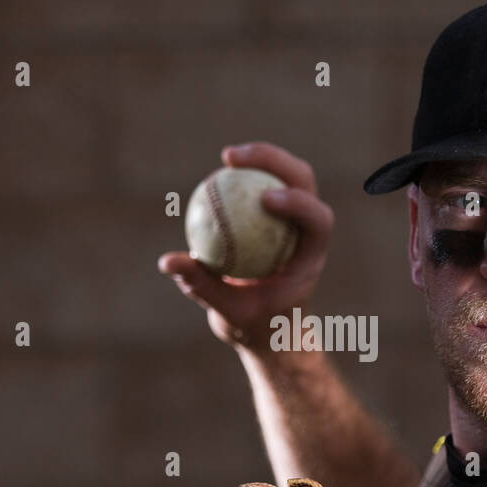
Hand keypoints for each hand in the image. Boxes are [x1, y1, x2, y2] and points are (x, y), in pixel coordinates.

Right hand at [159, 142, 333, 352]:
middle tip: (235, 159)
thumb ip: (202, 287)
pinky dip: (243, 177)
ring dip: (262, 157)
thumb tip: (168, 262)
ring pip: (287, 175)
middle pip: (304, 181)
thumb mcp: (228, 314)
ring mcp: (296, 221)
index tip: (264, 198)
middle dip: (275, 160)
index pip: (318, 222)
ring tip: (227, 156)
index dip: (299, 203)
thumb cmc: (256, 326)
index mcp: (311, 258)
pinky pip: (263, 185)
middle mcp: (308, 233)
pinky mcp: (280, 216)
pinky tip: (219, 173)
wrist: (271, 330)